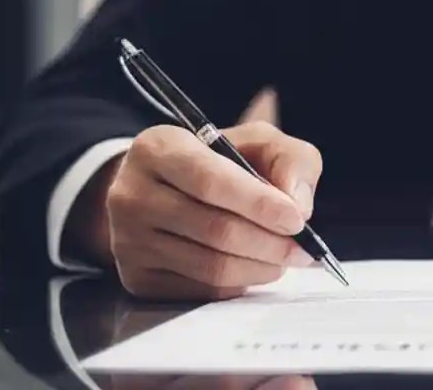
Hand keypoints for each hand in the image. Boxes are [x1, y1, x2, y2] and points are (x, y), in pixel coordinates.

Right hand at [99, 121, 321, 299]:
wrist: (164, 190)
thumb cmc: (219, 162)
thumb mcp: (257, 142)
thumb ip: (288, 160)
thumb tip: (297, 205)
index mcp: (158, 148)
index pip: (210, 181)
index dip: (259, 204)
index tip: (296, 219)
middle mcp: (131, 194)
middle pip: (214, 229)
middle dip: (270, 243)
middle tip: (303, 249)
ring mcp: (128, 241)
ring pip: (210, 266)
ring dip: (260, 267)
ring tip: (284, 258)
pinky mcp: (137, 278)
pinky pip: (201, 290)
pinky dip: (239, 284)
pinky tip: (255, 268)